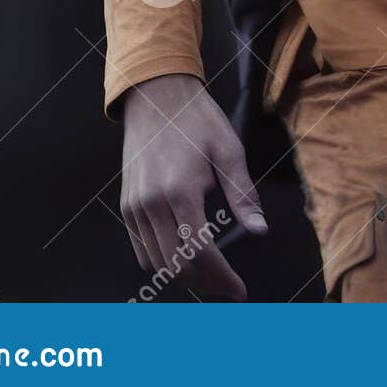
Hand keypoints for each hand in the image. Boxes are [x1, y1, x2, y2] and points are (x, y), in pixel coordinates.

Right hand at [121, 73, 266, 298]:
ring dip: (183, 276)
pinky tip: (184, 256)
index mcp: (180, 190)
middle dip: (205, 283)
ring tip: (210, 273)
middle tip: (228, 286)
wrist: (156, 95)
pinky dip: (162, 261)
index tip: (239, 291)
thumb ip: (243, 195)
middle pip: (176, 266)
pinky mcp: (126, 205)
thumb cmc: (197, 119)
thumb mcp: (229, 150)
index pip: (200, 252)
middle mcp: (152, 204)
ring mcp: (134, 206)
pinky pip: (142, 249)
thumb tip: (260, 230)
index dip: (221, 278)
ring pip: (156, 263)